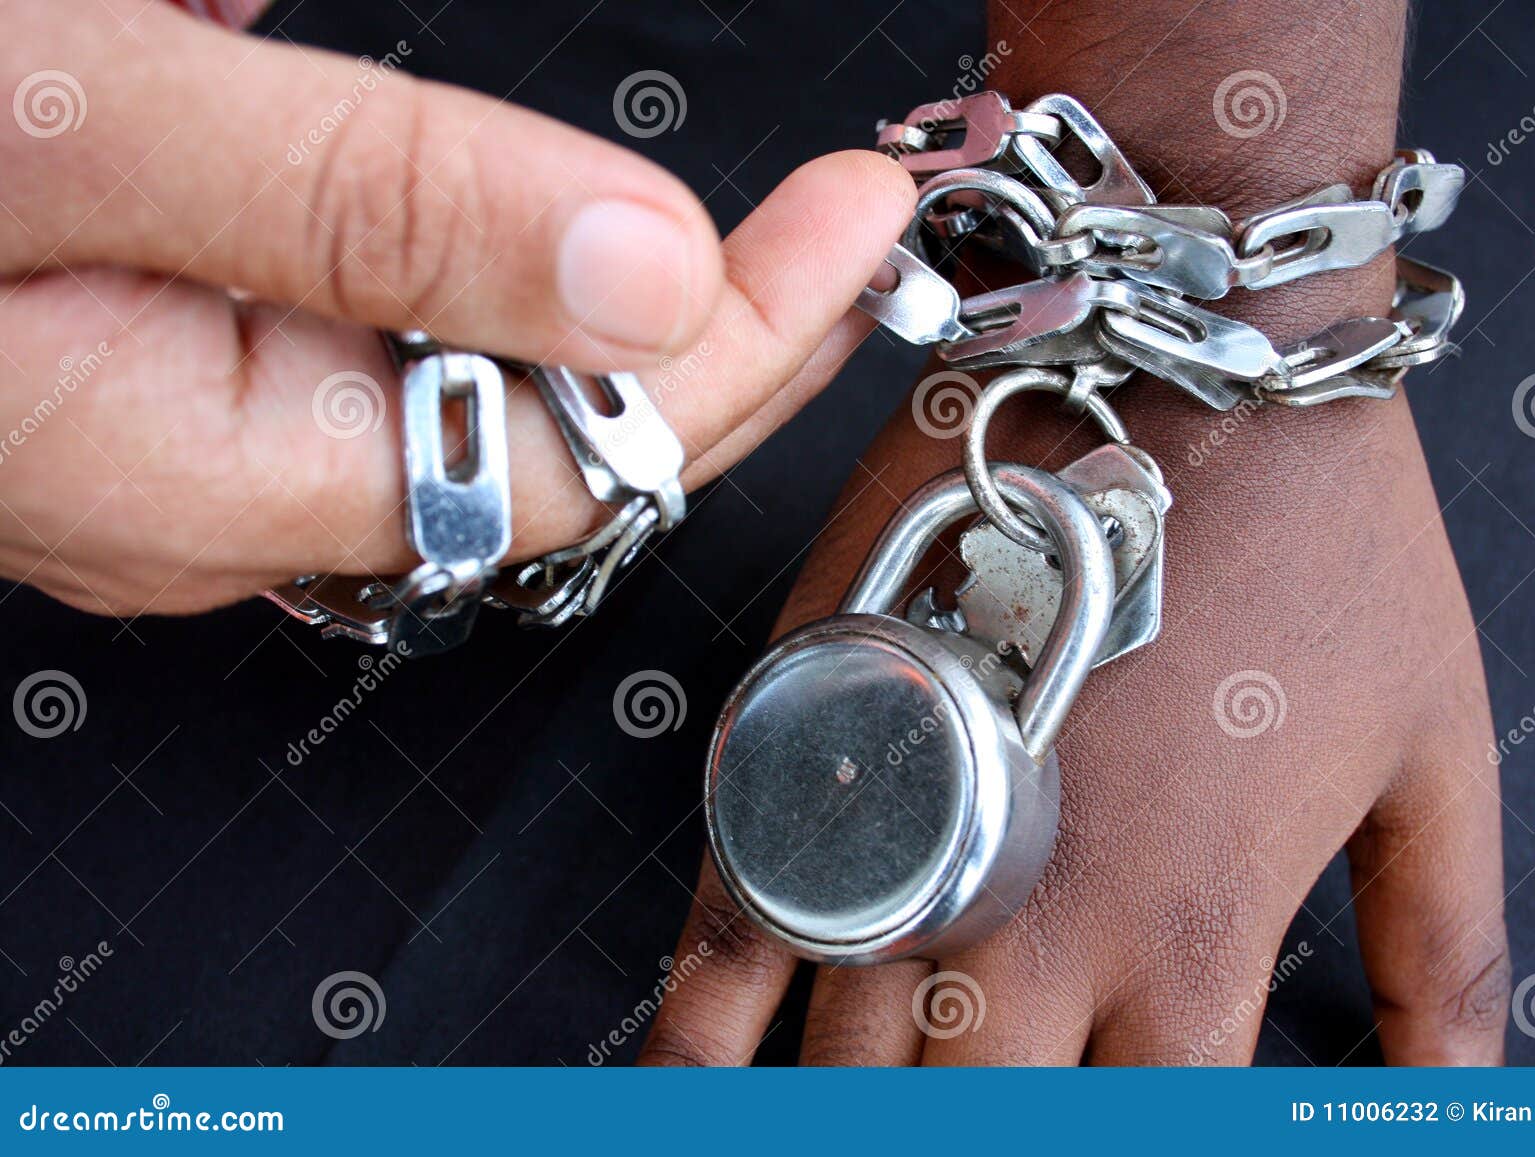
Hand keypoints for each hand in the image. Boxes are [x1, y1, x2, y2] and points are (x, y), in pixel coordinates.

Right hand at [0, 0, 911, 613]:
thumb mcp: (73, 125)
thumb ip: (364, 207)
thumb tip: (639, 276)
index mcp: (207, 456)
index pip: (570, 450)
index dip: (743, 343)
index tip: (852, 222)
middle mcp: (209, 485)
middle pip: (549, 445)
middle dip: (723, 340)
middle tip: (839, 228)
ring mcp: (179, 433)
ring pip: (470, 401)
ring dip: (616, 317)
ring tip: (753, 241)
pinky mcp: (147, 368)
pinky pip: (372, 359)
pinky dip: (482, 289)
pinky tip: (541, 239)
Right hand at [639, 0, 1508, 1065]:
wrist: (1179, 358)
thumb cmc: (1318, 539)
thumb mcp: (1435, 744)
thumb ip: (1452, 939)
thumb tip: (1457, 1085)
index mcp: (1191, 942)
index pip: (1144, 1143)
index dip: (1132, 1155)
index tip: (1105, 1118)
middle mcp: (1034, 929)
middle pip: (972, 1122)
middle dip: (960, 1137)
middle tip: (958, 1104)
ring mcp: (908, 843)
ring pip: (847, 1069)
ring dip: (840, 1112)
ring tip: (828, 1123)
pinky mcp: (816, 754)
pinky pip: (728, 942)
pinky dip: (697, 1038)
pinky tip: (687, 1081)